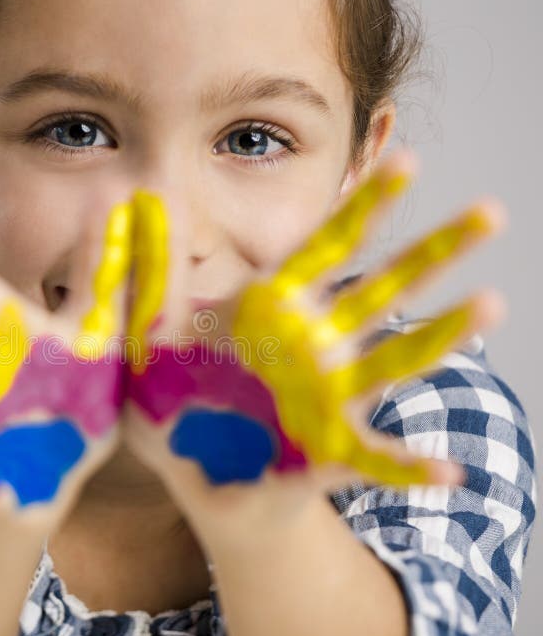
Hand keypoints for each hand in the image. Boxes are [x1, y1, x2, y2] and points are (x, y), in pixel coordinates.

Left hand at [121, 149, 505, 531]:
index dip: (367, 207)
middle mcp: (316, 344)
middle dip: (435, 253)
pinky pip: (374, 459)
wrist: (188, 466)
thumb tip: (144, 198)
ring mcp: (328, 395)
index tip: (408, 162)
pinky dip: (408, 467)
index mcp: (276, 309)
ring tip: (490, 304)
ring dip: (442, 335)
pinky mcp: (326, 450)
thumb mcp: (150, 333)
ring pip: (394, 362)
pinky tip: (447, 472)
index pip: (329, 247)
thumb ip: (153, 272)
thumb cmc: (173, 393)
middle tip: (490, 213)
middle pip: (383, 291)